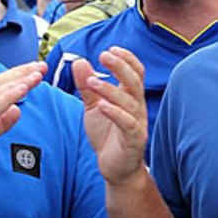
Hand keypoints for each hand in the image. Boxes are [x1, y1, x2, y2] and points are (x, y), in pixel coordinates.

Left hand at [78, 47, 149, 184]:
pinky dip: (114, 113)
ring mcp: (137, 123)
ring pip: (129, 101)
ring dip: (110, 90)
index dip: (126, 59)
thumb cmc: (107, 136)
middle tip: (104, 55)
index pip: (135, 72)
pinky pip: (127, 123)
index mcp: (130, 97)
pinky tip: (101, 105)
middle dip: (120, 66)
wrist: (116, 169)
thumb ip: (87, 86)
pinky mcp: (134, 140)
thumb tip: (79, 61)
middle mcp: (137, 107)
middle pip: (135, 81)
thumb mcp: (93, 107)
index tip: (111, 48)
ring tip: (91, 81)